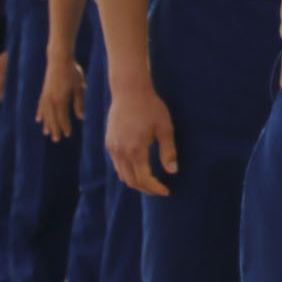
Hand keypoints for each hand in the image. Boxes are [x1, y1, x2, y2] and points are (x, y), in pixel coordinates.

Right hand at [36, 51, 85, 140]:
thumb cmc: (72, 72)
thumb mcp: (79, 87)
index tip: (67, 134)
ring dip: (47, 123)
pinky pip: (41, 105)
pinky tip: (38, 119)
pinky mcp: (44, 90)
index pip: (62, 117)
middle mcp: (51, 100)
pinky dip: (40, 113)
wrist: (59, 58)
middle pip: (53, 118)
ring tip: (46, 133)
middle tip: (56, 139)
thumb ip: (79, 102)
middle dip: (55, 129)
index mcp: (61, 100)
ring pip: (46, 113)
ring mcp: (46, 95)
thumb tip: (80, 117)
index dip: (65, 127)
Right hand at [107, 79, 178, 195]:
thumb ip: (168, 151)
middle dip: (146, 189)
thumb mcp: (165, 128)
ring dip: (135, 182)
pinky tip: (138, 169)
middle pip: (131, 181)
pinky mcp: (108, 143)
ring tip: (150, 182)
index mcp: (135, 150)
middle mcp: (120, 152)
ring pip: (122, 175)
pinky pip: (117, 165)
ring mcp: (112, 148)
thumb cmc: (150, 107)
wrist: (129, 90)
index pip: (144, 179)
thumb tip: (172, 171)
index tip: (166, 191)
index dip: (155, 188)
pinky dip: (127, 172)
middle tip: (159, 190)